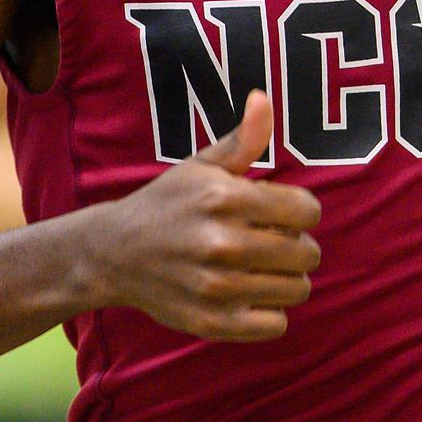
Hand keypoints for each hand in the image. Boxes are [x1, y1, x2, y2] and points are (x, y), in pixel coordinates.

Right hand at [81, 90, 320, 341]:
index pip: (307, 211)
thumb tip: (264, 97)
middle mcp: (222, 244)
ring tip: (261, 268)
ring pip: (295, 289)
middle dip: (296, 245)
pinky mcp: (212, 322)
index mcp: (225, 198)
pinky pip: (275, 324)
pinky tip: (250, 295)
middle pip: (307, 252)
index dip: (300, 210)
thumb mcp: (201, 166)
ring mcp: (217, 288)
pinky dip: (270, 311)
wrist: (114, 254)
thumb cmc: (167, 204)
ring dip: (285, 279)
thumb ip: (242, 139)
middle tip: (271, 241)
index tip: (279, 212)